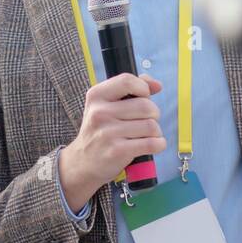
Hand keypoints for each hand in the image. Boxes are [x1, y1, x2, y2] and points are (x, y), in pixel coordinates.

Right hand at [59, 74, 164, 211]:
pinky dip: (159, 144)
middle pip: (146, 106)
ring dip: (156, 131)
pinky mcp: (117, 151)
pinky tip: (154, 145)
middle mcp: (100, 112)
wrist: (82, 162)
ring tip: (147, 135)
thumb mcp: (105, 105)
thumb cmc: (100, 130)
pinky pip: (151, 143)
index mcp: (96, 96)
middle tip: (146, 121)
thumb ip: (130, 90)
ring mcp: (108, 132)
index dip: (143, 88)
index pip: (127, 81)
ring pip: (151, 126)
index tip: (144, 97)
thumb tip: (157, 85)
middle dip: (154, 114)